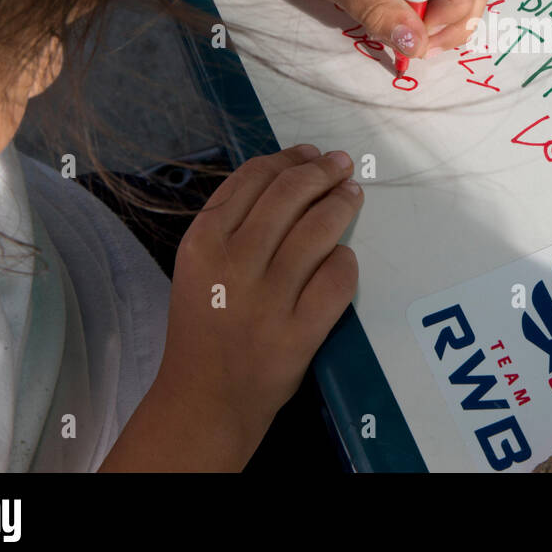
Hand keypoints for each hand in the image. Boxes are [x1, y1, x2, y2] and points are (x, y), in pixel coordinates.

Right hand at [103, 144, 359, 469]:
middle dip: (322, 172)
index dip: (289, 158)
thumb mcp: (200, 265)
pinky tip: (344, 257)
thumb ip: (234, 224)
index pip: (253, 179)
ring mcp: (267, 299)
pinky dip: (345, 260)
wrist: (204, 398)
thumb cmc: (205, 324)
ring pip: (319, 229)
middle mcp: (233, 264)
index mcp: (202, 242)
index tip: (311, 153)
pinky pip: (338, 277)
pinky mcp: (299, 331)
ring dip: (342, 204)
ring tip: (351, 195)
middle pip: (290, 195)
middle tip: (341, 165)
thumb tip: (290, 173)